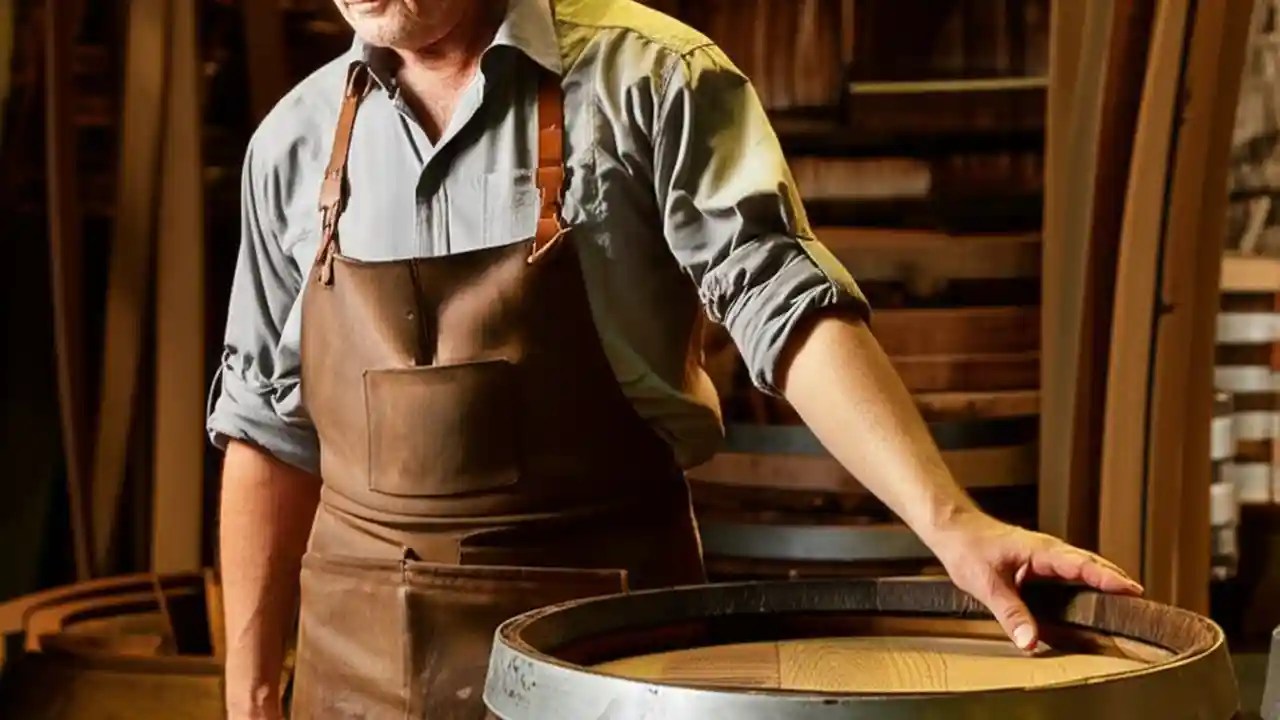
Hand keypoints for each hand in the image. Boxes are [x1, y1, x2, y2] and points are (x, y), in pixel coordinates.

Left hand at [923, 509, 1143, 650]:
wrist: (952, 528)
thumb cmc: (966, 548)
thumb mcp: (986, 585)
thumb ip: (1010, 613)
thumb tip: (1030, 642)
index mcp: (1040, 551)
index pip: (1081, 565)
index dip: (1108, 578)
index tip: (1132, 590)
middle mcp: (1048, 550)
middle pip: (1090, 564)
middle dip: (1116, 579)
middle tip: (1141, 599)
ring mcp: (1044, 555)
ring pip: (1082, 567)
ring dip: (1104, 580)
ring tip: (1128, 600)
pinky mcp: (1038, 563)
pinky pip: (1069, 572)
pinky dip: (1087, 581)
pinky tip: (1093, 597)